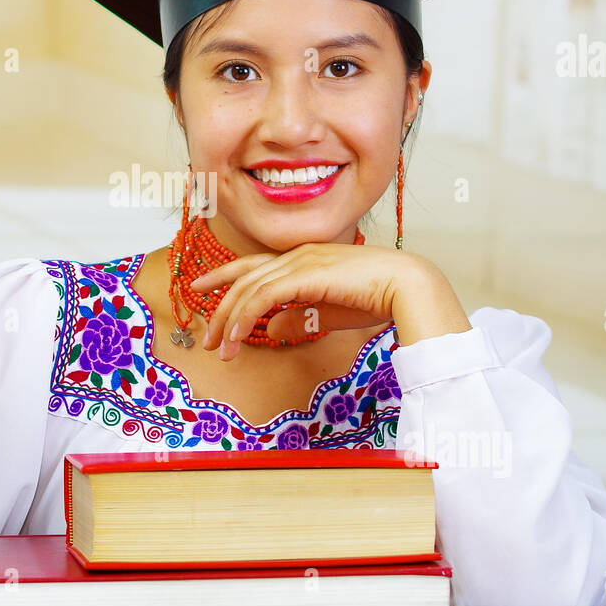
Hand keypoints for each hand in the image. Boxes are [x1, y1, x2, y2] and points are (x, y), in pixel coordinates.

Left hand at [191, 244, 466, 359]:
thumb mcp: (327, 313)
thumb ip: (298, 318)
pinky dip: (245, 317)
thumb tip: (270, 330)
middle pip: (243, 279)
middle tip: (207, 340)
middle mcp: (296, 255)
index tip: (199, 287)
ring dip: (229, 321)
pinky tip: (236, 338)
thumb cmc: (376, 297)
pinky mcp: (305, 275)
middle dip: (220, 310)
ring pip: (249, 289)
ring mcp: (300, 262)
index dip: (223, 274)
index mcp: (302, 259)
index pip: (253, 265)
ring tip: (220, 350)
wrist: (407, 285)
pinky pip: (263, 296)